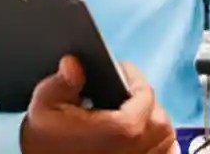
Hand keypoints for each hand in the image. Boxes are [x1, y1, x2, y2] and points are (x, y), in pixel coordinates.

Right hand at [21, 56, 176, 153]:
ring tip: (133, 116)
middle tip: (124, 94)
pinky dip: (160, 149)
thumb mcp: (44, 110)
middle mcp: (138, 149)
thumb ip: (62, 83)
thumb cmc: (45, 150)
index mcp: (121, 128)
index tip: (120, 71)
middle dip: (145, 101)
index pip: (145, 93)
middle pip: (160, 117)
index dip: (132, 76)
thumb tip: (75, 64)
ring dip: (153, 124)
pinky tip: (143, 143)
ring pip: (166, 139)